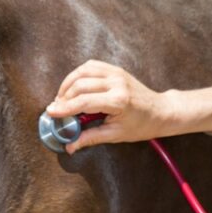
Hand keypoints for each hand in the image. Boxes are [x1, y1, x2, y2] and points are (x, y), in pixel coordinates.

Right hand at [47, 60, 173, 153]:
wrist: (160, 111)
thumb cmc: (141, 125)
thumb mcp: (115, 135)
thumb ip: (91, 138)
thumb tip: (70, 146)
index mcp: (118, 101)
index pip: (84, 102)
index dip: (65, 108)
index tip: (51, 113)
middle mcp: (116, 83)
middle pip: (80, 85)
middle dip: (64, 97)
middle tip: (57, 109)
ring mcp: (116, 73)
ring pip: (82, 72)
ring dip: (68, 84)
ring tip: (62, 98)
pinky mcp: (115, 69)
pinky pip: (90, 66)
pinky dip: (78, 74)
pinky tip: (73, 86)